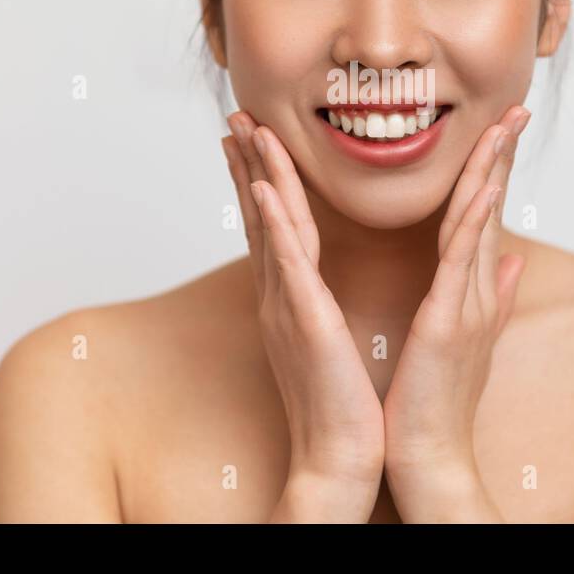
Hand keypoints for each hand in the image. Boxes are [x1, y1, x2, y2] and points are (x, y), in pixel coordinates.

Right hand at [222, 111, 385, 520]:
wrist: (338, 457)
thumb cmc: (340, 404)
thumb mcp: (331, 341)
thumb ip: (325, 304)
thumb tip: (324, 283)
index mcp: (291, 297)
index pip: (273, 225)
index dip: (258, 178)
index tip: (251, 138)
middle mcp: (279, 294)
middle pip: (258, 214)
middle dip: (245, 162)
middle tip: (233, 115)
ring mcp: (286, 304)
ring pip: (270, 225)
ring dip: (256, 173)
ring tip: (245, 130)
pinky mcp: (304, 320)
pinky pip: (287, 262)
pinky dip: (275, 223)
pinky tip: (265, 189)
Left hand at [381, 105, 530, 521]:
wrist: (428, 455)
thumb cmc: (437, 400)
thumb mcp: (469, 338)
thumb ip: (497, 294)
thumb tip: (518, 258)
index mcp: (476, 290)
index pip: (485, 215)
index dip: (496, 168)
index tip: (503, 126)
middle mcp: (480, 290)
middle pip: (491, 207)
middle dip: (503, 155)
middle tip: (516, 108)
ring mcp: (469, 303)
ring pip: (481, 222)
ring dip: (491, 170)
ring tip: (503, 125)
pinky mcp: (449, 320)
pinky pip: (461, 260)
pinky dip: (473, 220)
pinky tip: (483, 186)